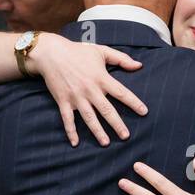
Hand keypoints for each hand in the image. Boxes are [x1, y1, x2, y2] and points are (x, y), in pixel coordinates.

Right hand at [28, 32, 148, 145]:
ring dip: (98, 131)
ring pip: (89, 118)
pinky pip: (68, 119)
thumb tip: (139, 65)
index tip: (144, 112)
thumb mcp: (101, 51)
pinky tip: (75, 143)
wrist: (51, 53)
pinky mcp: (63, 101)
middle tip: (126, 136)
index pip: (121, 93)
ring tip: (106, 143)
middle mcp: (90, 90)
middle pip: (106, 110)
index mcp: (101, 78)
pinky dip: (71, 131)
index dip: (133, 103)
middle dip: (117, 124)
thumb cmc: (77, 51)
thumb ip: (121, 58)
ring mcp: (76, 97)